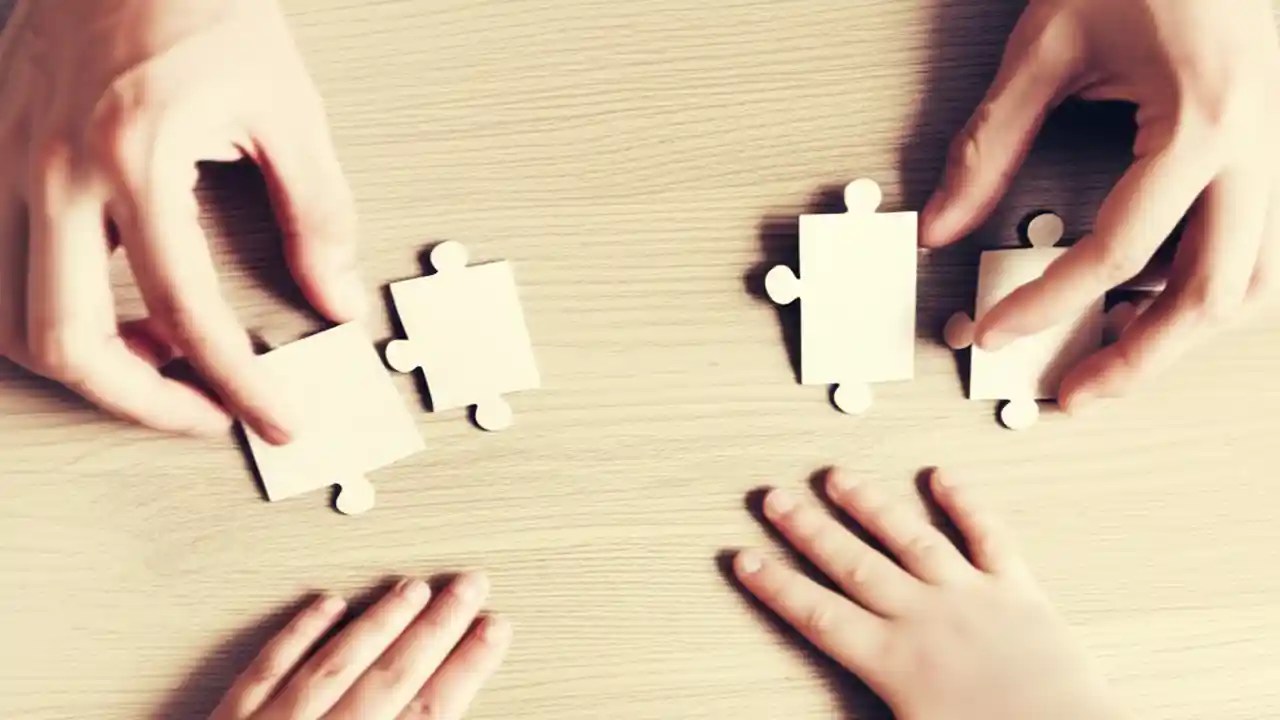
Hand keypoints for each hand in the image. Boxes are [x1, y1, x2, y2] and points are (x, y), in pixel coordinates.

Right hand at [0, 0, 363, 440]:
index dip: (238, 385)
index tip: (275, 417)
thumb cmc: (202, 6)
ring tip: (160, 364)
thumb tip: (336, 300)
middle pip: (68, 340)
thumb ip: (317, 214)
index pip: (187, 312)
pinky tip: (112, 305)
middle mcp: (53, 169)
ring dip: (84, 364)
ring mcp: (4, 163)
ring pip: (7, 318)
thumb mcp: (286, 108)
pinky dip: (47, 313)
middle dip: (143, 403)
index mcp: (135, 155)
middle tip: (208, 414)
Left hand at [211, 573, 509, 719]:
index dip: (468, 667)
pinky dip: (297, 636)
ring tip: (411, 588)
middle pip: (391, 677)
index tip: (494, 629)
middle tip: (468, 586)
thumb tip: (440, 716)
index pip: (430, 713)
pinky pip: (264, 672)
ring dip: (378, 622)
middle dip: (436, 627)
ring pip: (333, 665)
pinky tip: (324, 605)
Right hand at [733, 469, 1123, 719]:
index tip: (745, 560)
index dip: (777, 586)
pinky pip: (988, 535)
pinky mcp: (1016, 588)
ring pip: (908, 538)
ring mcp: (969, 596)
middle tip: (775, 499)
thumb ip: (861, 715)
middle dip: (808, 530)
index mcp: (894, 661)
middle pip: (852, 564)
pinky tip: (941, 475)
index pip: (818, 615)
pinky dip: (966, 502)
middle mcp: (923, 618)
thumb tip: (799, 719)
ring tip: (838, 476)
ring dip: (870, 505)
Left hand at [922, 0, 1279, 411]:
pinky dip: (1201, 289)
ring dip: (1180, 334)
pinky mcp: (1272, 152)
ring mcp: (1278, 153)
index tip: (994, 333)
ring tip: (1109, 357)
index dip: (1049, 303)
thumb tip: (940, 229)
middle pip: (1213, 294)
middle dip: (1140, 359)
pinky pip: (1254, 248)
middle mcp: (1258, 148)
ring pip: (1252, 283)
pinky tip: (1144, 300)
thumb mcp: (1050, 44)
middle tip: (1071, 394)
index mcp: (1204, 121)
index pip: (1120, 249)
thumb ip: (990, 143)